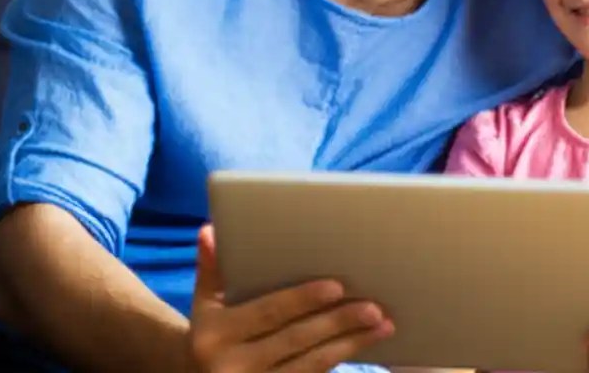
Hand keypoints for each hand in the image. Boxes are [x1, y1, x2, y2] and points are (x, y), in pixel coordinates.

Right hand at [184, 224, 394, 371]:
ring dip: (350, 344)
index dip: (302, 300)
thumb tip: (211, 230)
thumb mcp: (205, 305)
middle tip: (374, 307)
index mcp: (215, 335)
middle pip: (295, 340)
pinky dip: (341, 359)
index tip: (336, 287)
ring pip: (311, 365)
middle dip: (337, 323)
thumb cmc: (212, 334)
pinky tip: (366, 344)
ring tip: (382, 324)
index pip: (267, 313)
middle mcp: (231, 367)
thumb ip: (212, 269)